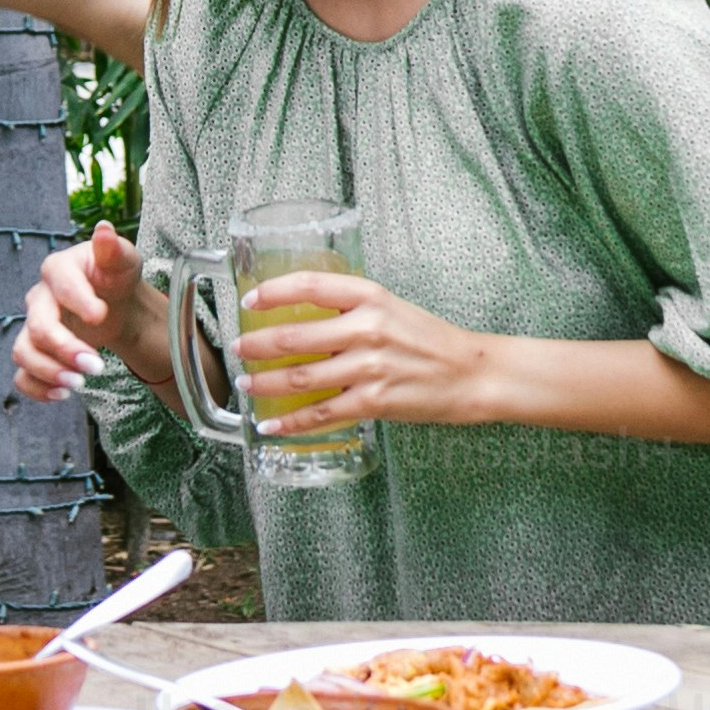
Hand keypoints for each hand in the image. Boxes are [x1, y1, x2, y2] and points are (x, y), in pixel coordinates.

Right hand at [11, 221, 172, 402]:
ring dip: (50, 372)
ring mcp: (34, 327)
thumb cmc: (115, 278)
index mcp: (59, 269)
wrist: (115, 305)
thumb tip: (105, 230)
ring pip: (24, 352)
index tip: (101, 314)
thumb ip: (114, 249)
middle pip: (38, 325)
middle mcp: (40, 298)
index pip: (60, 284)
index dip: (78, 301)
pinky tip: (62, 394)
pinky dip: (37, 388)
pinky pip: (22, 374)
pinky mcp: (36, 351)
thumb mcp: (122, 262)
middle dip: (66, 349)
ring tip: (79, 385)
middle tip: (96, 366)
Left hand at [226, 271, 499, 430]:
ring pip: (301, 377)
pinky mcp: (374, 401)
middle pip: (294, 335)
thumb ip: (350, 310)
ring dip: (265, 383)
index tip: (249, 301)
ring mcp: (369, 366)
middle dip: (256, 344)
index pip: (309, 285)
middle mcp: (367, 327)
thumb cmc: (430, 340)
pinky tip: (272, 425)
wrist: (472, 373)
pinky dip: (291, 422)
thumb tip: (302, 317)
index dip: (272, 292)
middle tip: (236, 348)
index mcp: (370, 296)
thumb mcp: (391, 308)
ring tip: (246, 384)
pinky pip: (321, 414)